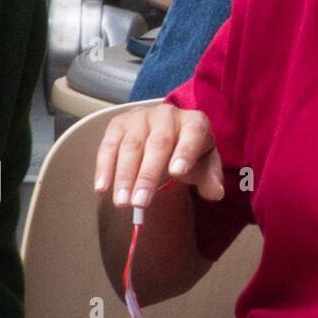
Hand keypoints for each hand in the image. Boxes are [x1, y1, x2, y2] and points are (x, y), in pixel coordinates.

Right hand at [94, 103, 224, 209]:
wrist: (168, 128)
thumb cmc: (188, 149)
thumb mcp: (205, 162)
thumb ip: (211, 177)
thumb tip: (215, 193)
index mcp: (194, 122)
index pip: (193, 134)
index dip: (185, 152)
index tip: (177, 173)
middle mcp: (167, 115)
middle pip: (158, 144)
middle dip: (147, 175)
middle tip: (140, 202)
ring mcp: (141, 117)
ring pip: (131, 146)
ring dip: (124, 176)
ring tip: (122, 202)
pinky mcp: (118, 124)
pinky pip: (108, 146)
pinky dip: (104, 168)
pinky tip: (102, 188)